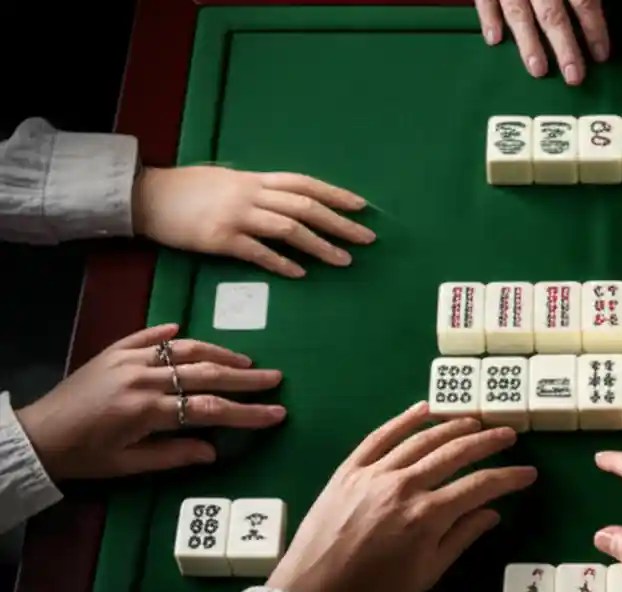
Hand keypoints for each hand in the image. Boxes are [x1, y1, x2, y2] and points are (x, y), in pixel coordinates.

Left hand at [15, 324, 283, 479]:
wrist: (37, 435)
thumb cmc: (85, 457)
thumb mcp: (129, 464)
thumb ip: (174, 455)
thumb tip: (214, 451)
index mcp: (148, 410)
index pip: (210, 410)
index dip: (247, 412)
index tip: (276, 413)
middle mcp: (142, 378)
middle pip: (206, 374)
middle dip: (245, 379)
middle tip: (276, 378)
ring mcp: (128, 359)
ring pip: (184, 349)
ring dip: (218, 353)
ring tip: (244, 361)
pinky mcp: (113, 350)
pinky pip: (148, 336)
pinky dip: (169, 333)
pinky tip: (185, 331)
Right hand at [132, 166, 374, 278]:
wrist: (146, 196)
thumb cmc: (187, 190)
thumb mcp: (226, 181)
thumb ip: (256, 191)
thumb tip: (284, 200)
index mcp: (254, 179)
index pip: (304, 183)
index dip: (335, 194)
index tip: (362, 206)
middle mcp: (250, 194)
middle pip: (305, 206)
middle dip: (340, 222)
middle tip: (367, 238)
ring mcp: (236, 216)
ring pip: (289, 229)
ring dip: (320, 245)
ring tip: (344, 261)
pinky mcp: (220, 239)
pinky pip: (258, 252)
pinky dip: (282, 263)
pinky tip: (301, 274)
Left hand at [267, 407, 534, 591]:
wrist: (315, 588)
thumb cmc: (376, 588)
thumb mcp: (427, 573)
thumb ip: (461, 538)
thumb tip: (492, 513)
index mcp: (428, 516)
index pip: (480, 486)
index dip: (508, 478)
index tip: (528, 473)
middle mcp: (405, 486)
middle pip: (456, 453)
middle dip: (488, 441)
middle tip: (508, 434)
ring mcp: (375, 473)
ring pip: (422, 439)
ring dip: (453, 426)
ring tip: (475, 421)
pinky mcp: (350, 469)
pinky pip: (380, 436)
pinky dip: (404, 420)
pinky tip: (423, 409)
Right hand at [474, 0, 608, 84]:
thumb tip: (593, 9)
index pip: (584, 2)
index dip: (594, 29)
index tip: (601, 55)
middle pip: (553, 15)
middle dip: (565, 48)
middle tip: (574, 77)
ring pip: (518, 13)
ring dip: (528, 43)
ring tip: (538, 70)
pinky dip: (488, 19)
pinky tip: (493, 40)